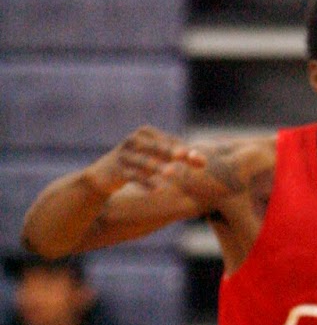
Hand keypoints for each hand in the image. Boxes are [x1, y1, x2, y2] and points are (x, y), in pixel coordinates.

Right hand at [83, 126, 206, 198]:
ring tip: (171, 174)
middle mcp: (134, 140)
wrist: (104, 176)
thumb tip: (204, 161)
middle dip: (172, 152)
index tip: (203, 161)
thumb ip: (176, 157)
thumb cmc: (137, 165)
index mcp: (145, 133)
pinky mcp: (116, 169)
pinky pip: (132, 176)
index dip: (185, 150)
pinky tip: (158, 190)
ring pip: (143, 161)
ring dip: (157, 167)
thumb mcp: (155, 159)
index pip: (169, 140)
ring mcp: (124, 154)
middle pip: (156, 146)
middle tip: (185, 156)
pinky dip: (145, 183)